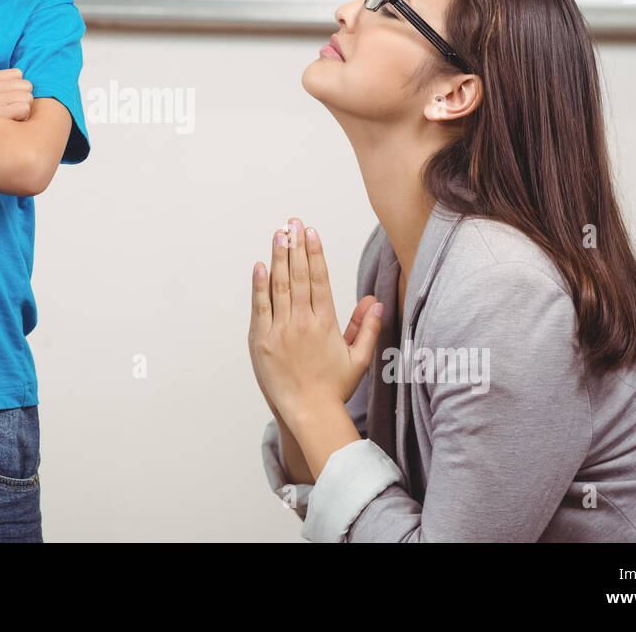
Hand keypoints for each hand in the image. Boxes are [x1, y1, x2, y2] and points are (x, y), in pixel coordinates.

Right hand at [0, 68, 31, 119]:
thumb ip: (9, 85)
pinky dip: (22, 118)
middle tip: (9, 112)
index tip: (5, 102)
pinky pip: (25, 108)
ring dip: (24, 111)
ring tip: (9, 119)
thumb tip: (32, 82)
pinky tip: (10, 124)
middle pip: (26, 85)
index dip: (18, 90)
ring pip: (28, 97)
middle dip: (23, 100)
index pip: (18, 73)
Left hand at [248, 217, 384, 423]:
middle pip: (300, 276)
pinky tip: (260, 266)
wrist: (308, 413)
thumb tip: (376, 301)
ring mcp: (281, 330)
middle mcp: (303, 322)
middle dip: (296, 246)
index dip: (315, 253)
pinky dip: (259, 285)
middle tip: (293, 222)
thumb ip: (368, 328)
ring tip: (278, 234)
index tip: (311, 232)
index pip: (320, 280)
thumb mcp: (358, 359)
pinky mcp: (262, 340)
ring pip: (280, 286)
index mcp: (326, 324)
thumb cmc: (334, 388)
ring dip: (279, 258)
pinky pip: (260, 307)